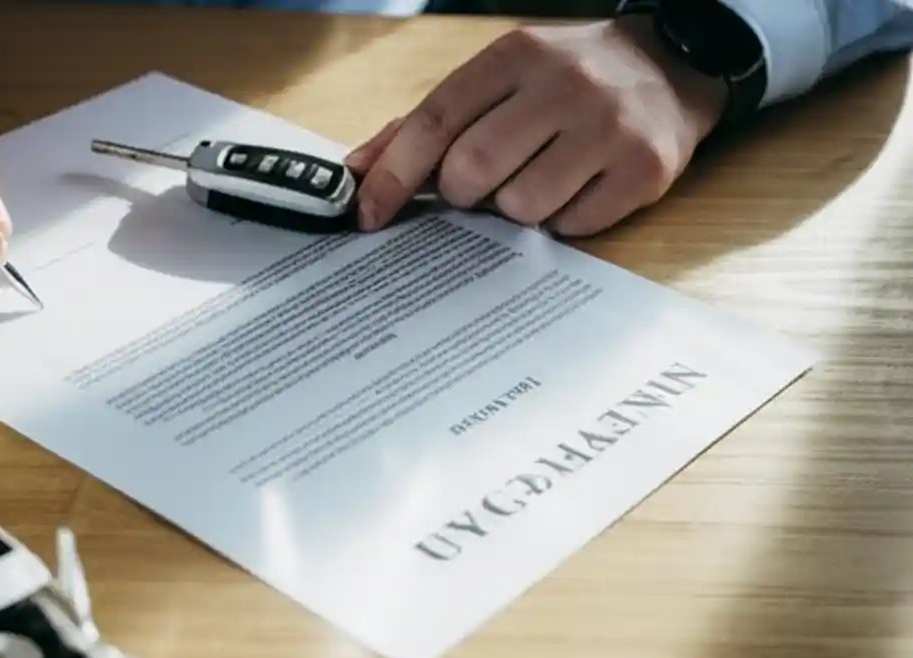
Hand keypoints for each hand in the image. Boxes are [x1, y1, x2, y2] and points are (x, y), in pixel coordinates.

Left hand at [346, 17, 727, 235]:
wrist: (673, 65)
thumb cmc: (566, 80)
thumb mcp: (500, 79)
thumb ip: (428, 123)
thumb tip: (359, 171)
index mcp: (516, 56)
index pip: (435, 120)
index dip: (393, 174)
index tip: (368, 212)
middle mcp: (564, 85)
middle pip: (473, 169)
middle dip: (462, 194)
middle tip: (481, 186)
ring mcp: (609, 128)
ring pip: (521, 206)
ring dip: (515, 209)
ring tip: (538, 178)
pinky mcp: (645, 170)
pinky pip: (572, 226)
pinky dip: (561, 218)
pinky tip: (577, 187)